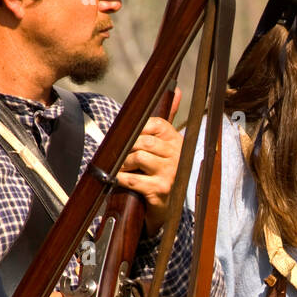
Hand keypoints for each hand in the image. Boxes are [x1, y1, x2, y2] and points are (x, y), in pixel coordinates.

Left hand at [118, 88, 182, 235]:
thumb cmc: (163, 171)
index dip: (136, 129)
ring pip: (137, 158)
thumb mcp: (167, 144)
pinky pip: (132, 179)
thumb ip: (168, 118)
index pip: (153, 123)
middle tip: (119, 155)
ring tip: (121, 168)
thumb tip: (175, 89)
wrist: (169, 207)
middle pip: (143, 141)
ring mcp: (170, 173)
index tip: (127, 137)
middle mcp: (177, 155)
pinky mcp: (160, 190)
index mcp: (177, 140)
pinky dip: (121, 179)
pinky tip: (119, 180)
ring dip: (123, 164)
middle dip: (126, 148)